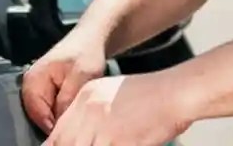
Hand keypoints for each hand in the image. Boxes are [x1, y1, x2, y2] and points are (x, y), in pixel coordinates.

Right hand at [21, 29, 109, 132]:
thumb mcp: (81, 76)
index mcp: (34, 79)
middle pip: (39, 116)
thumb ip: (67, 99)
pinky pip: (50, 109)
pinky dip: (62, 110)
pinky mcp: (45, 91)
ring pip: (46, 114)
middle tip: (76, 115)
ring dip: (60, 115)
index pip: (37, 114)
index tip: (70, 125)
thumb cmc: (86, 53)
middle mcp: (30, 85)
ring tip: (76, 106)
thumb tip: (60, 123)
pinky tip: (74, 104)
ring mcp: (37, 88)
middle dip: (57, 120)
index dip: (54, 125)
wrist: (91, 39)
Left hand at [45, 73, 192, 145]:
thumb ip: (90, 114)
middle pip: (64, 144)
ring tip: (108, 145)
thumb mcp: (111, 95)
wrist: (175, 92)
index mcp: (85, 97)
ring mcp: (101, 126)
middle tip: (92, 145)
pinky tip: (122, 145)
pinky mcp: (116, 141)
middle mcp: (88, 110)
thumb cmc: (150, 95)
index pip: (58, 134)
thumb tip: (76, 136)